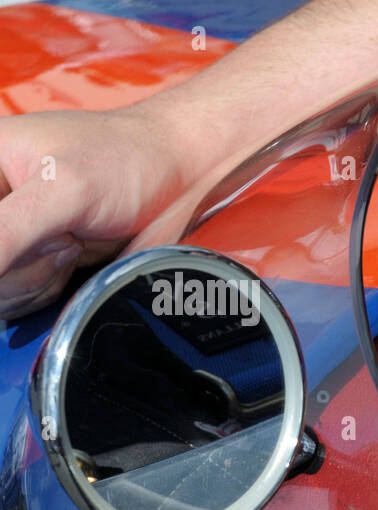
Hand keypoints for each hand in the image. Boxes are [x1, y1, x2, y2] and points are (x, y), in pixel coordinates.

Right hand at [0, 107, 194, 320]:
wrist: (178, 173)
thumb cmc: (124, 160)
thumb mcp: (60, 189)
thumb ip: (4, 235)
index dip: (2, 247)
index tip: (34, 238)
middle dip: (21, 266)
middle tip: (63, 237)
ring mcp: (7, 237)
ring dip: (37, 280)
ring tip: (72, 242)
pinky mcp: (31, 264)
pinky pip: (19, 300)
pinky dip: (47, 291)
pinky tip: (73, 260)